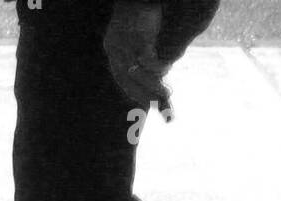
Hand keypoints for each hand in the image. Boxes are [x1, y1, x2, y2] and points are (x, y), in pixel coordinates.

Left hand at [104, 1, 172, 116]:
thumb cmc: (145, 13)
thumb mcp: (143, 37)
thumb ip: (147, 57)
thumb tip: (160, 76)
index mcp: (112, 49)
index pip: (122, 80)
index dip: (136, 94)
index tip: (148, 107)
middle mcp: (114, 47)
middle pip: (127, 81)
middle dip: (145, 96)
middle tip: (161, 108)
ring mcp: (124, 42)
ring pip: (137, 74)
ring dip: (154, 86)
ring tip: (168, 94)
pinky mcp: (138, 35)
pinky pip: (146, 60)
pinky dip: (157, 68)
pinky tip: (167, 70)